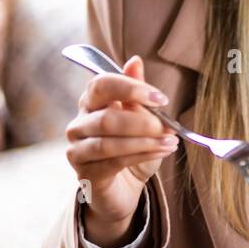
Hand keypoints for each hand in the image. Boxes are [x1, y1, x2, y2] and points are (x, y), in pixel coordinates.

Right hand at [65, 55, 177, 245]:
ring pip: (109, 142)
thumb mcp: (140, 117)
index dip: (131, 89)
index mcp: (91, 102)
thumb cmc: (132, 147)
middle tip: (170, 127)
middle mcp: (78, 123)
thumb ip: (136, 91)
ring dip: (145, 141)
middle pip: (107, 117)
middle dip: (143, 122)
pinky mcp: (84, 173)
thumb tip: (134, 61)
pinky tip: (162, 152)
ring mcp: (78, 150)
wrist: (123, 186)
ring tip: (170, 141)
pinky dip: (143, 155)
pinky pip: (114, 162)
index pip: (101, 84)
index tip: (161, 99)